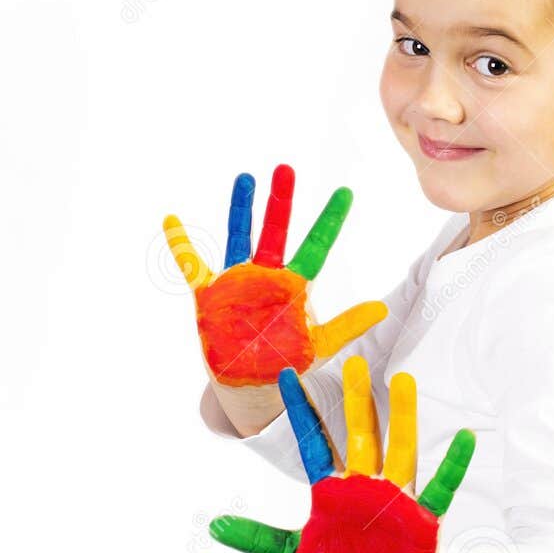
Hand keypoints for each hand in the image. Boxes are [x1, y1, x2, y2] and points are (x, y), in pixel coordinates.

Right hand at [163, 164, 387, 387]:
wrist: (249, 383)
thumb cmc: (285, 361)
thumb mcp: (320, 345)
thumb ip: (347, 326)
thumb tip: (382, 309)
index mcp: (294, 285)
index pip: (316, 246)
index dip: (330, 221)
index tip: (345, 193)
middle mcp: (266, 275)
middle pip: (276, 231)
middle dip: (280, 202)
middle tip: (286, 169)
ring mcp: (237, 281)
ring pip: (239, 236)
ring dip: (240, 209)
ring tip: (246, 178)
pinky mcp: (210, 294)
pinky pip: (193, 265)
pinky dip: (182, 245)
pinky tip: (172, 221)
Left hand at [209, 357, 474, 552]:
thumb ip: (259, 538)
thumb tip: (213, 526)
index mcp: (331, 490)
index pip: (313, 442)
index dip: (301, 411)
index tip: (287, 374)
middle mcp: (363, 485)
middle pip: (359, 436)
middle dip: (356, 401)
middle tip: (355, 361)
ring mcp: (395, 498)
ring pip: (398, 450)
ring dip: (402, 418)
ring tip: (405, 381)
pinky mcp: (422, 518)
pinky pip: (441, 487)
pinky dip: (453, 464)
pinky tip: (465, 437)